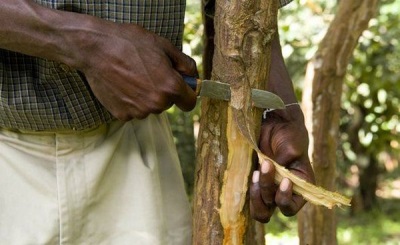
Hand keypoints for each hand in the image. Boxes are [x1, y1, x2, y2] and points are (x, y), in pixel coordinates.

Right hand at [76, 21, 197, 119]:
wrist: (96, 48)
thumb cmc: (130, 43)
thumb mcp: (164, 46)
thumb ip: (185, 64)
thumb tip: (193, 77)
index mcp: (171, 87)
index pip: (190, 103)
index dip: (187, 94)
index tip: (181, 88)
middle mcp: (157, 103)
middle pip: (168, 104)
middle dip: (163, 91)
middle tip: (149, 73)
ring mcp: (139, 111)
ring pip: (150, 107)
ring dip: (146, 96)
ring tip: (132, 76)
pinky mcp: (122, 115)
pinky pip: (133, 110)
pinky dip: (130, 100)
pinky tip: (122, 85)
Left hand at [250, 105, 314, 222]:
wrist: (275, 124)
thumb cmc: (288, 134)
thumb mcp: (292, 146)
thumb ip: (286, 161)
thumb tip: (275, 173)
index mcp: (301, 188)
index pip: (291, 207)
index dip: (285, 198)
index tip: (284, 179)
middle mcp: (285, 193)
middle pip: (272, 210)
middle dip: (267, 193)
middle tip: (264, 168)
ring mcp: (269, 189)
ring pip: (260, 209)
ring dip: (256, 194)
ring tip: (256, 172)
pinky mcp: (256, 183)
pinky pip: (249, 197)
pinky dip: (249, 189)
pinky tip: (252, 172)